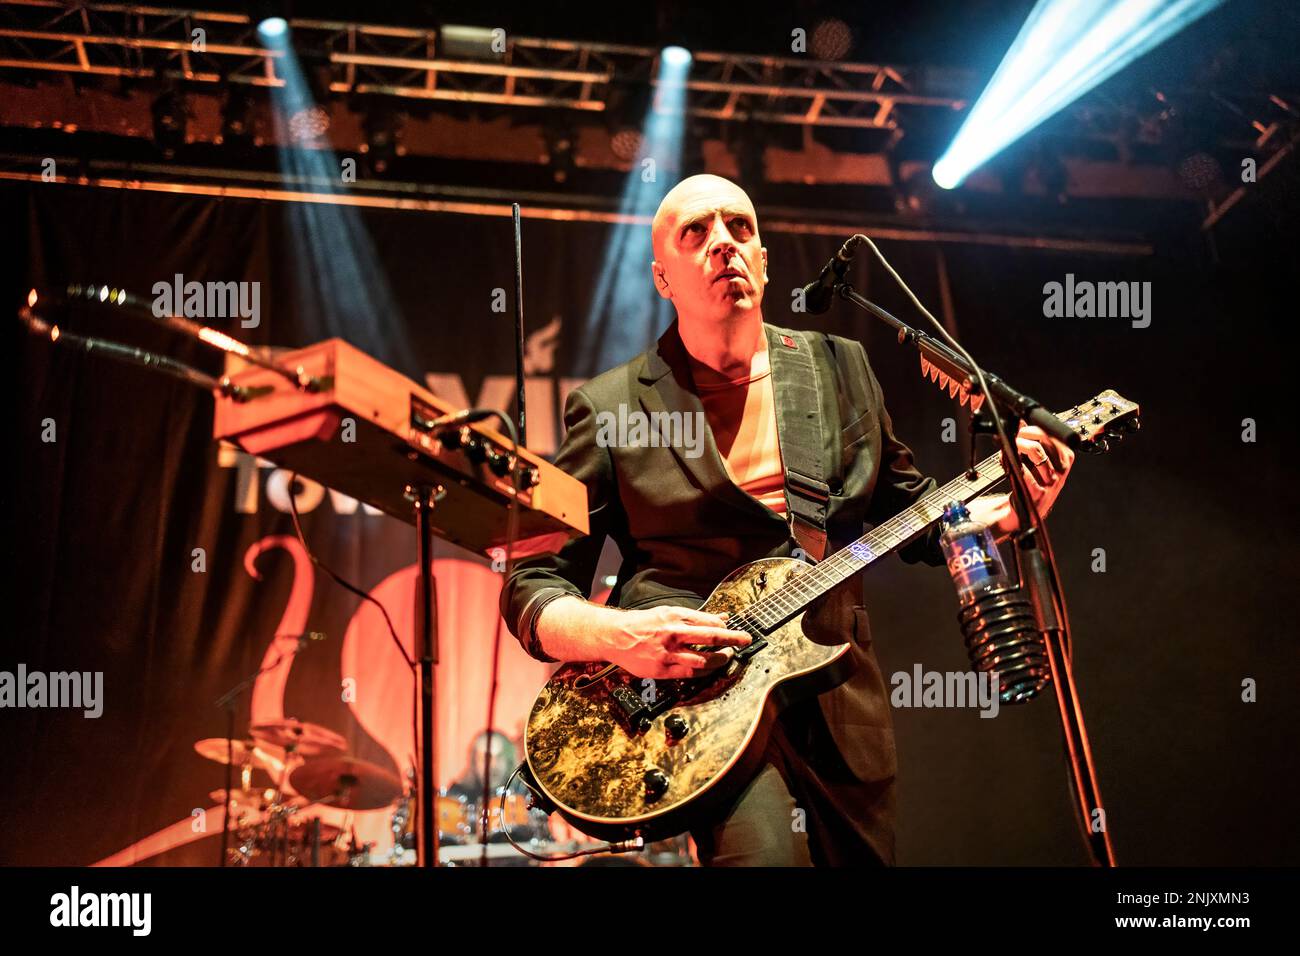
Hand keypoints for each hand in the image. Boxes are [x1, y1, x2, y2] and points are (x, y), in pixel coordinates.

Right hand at [603, 606, 751, 679]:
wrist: (616, 636)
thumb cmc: (643, 624)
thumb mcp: (669, 612)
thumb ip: (696, 617)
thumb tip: (721, 618)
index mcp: (675, 616)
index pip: (709, 622)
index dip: (727, 628)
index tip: (736, 631)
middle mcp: (673, 633)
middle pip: (711, 638)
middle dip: (732, 640)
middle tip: (745, 640)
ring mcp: (668, 653)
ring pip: (703, 660)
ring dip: (720, 659)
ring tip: (728, 657)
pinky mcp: (662, 670)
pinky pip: (689, 674)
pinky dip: (703, 672)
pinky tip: (710, 669)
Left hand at [972, 424, 1075, 538]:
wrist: (1027, 510)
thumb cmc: (1031, 482)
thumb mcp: (1034, 460)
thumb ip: (1031, 441)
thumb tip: (1021, 421)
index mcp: (1066, 458)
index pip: (1053, 435)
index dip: (1035, 429)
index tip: (1022, 429)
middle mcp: (1062, 469)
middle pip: (1044, 442)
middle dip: (1025, 435)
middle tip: (1013, 436)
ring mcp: (1052, 482)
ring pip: (1036, 453)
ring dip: (1017, 447)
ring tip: (1008, 448)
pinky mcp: (1039, 493)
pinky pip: (1025, 471)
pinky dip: (1012, 463)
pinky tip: (1007, 462)